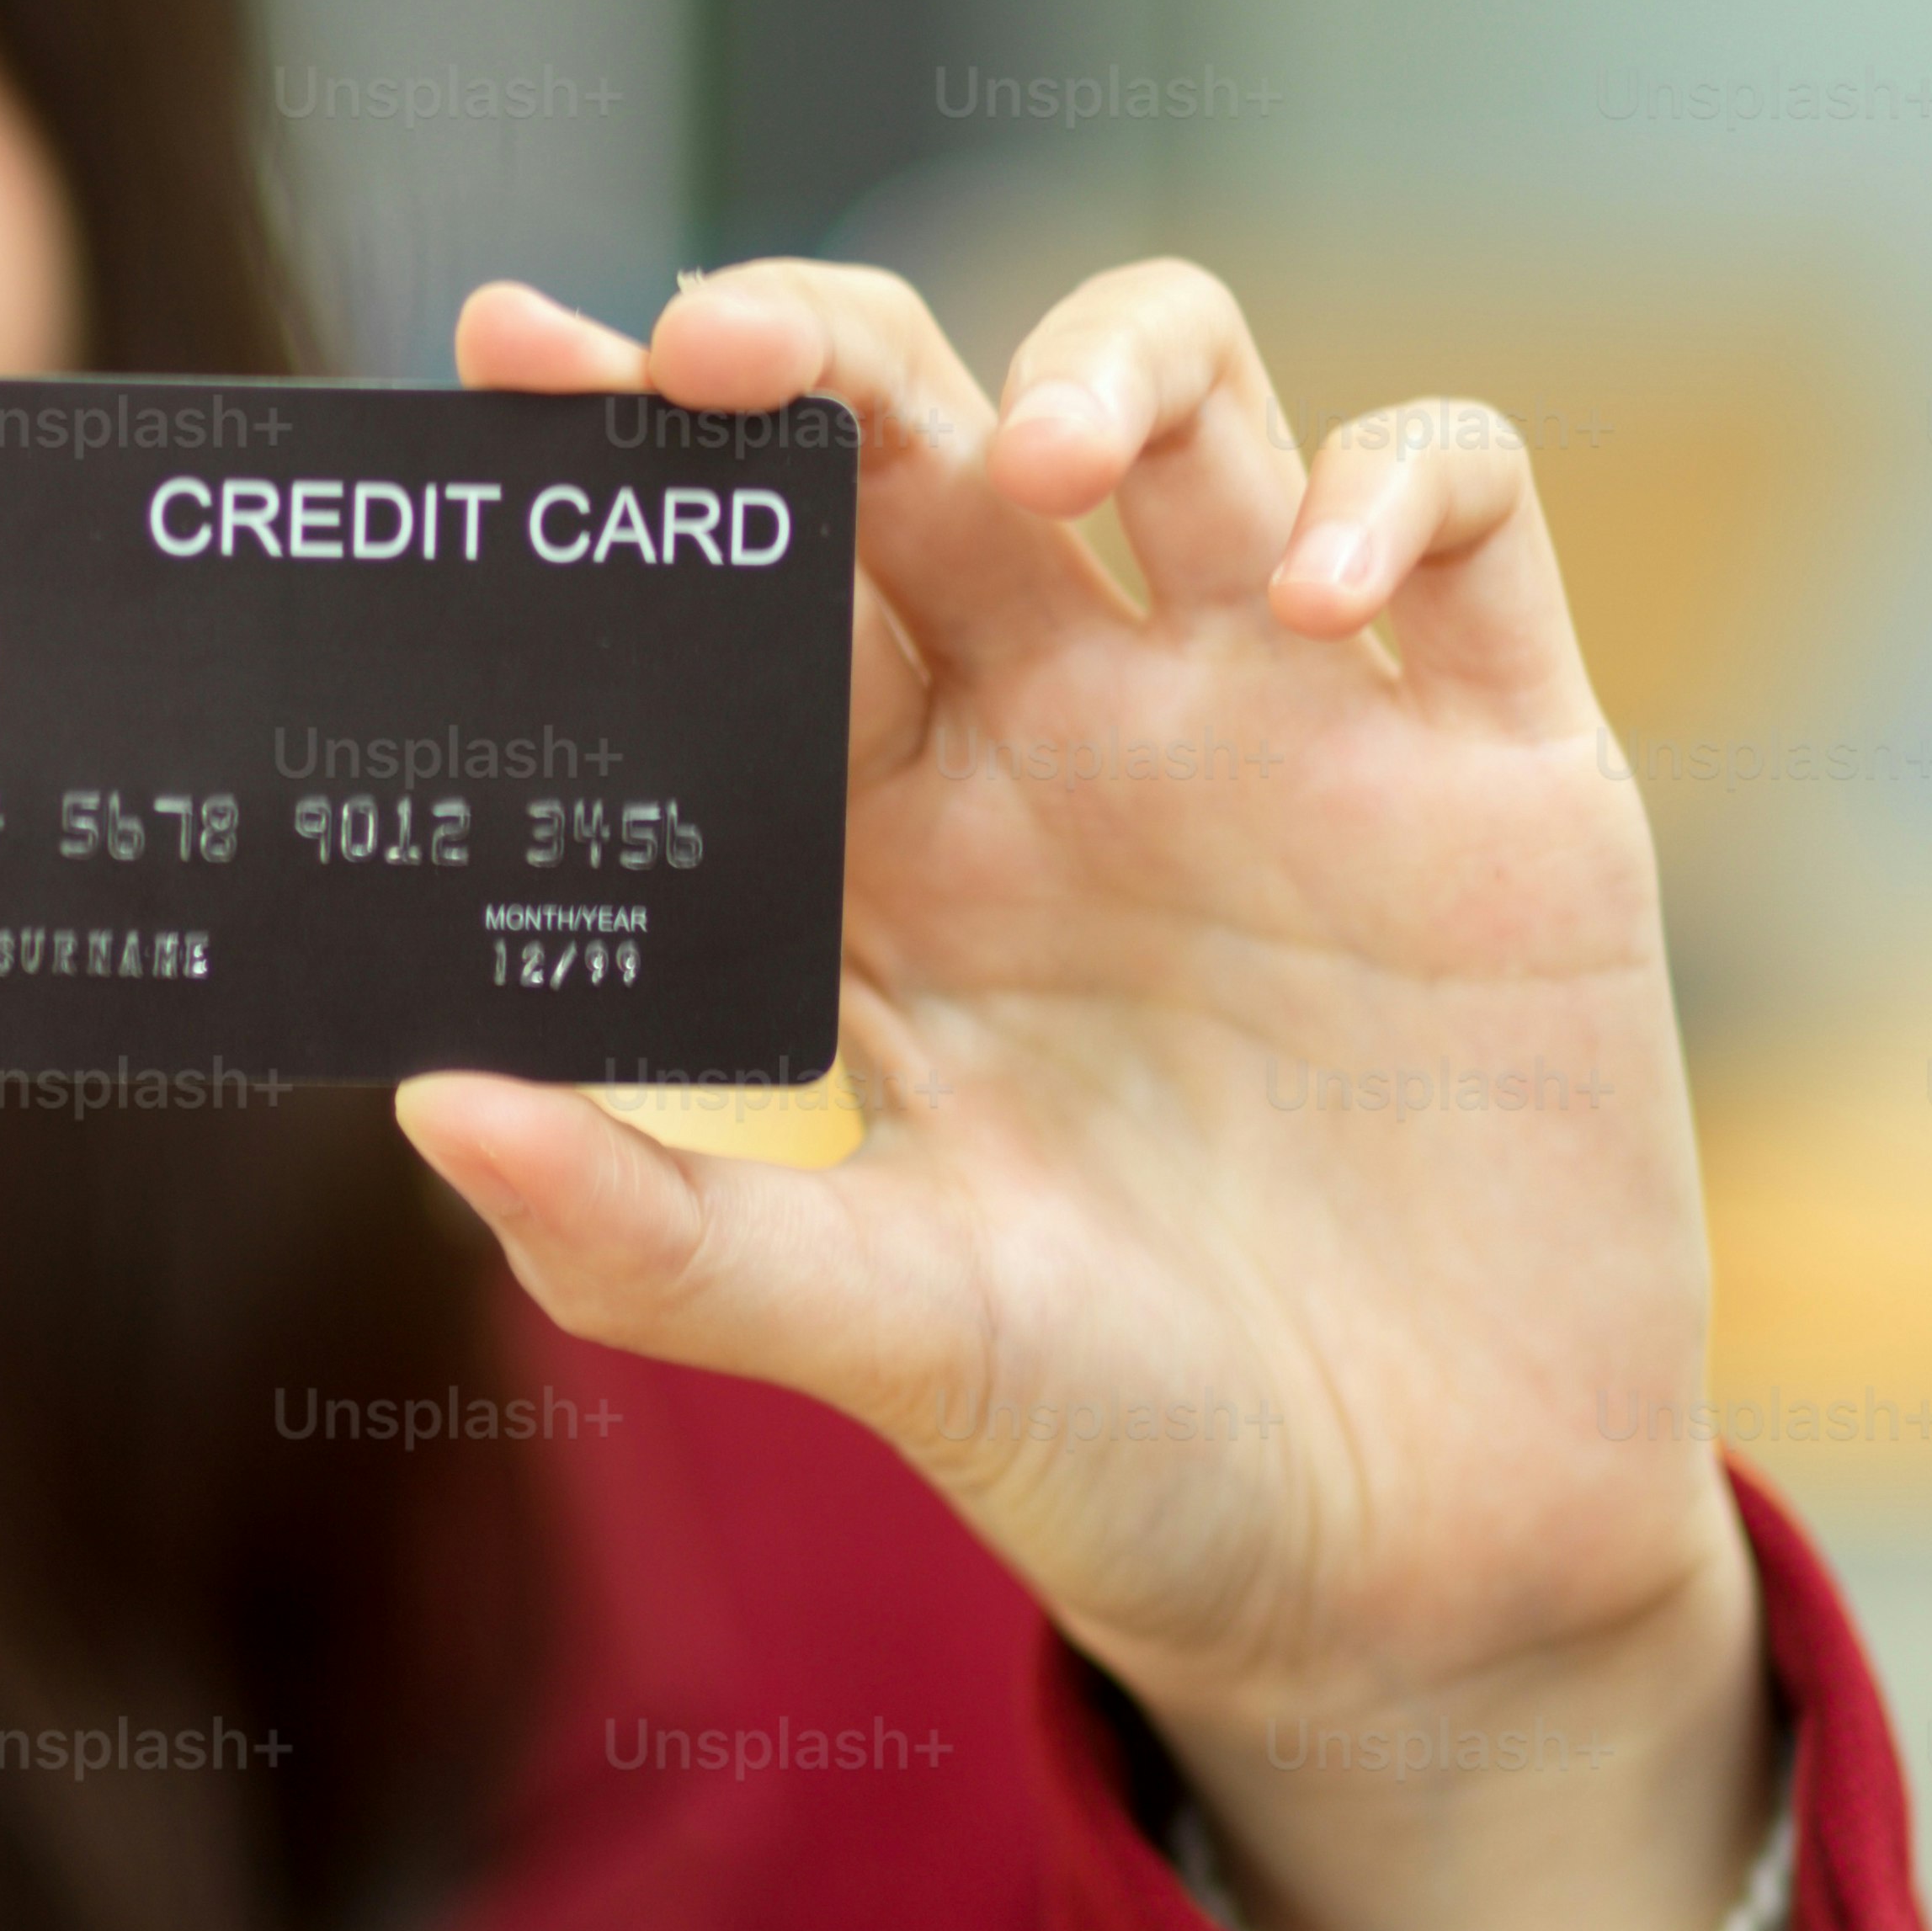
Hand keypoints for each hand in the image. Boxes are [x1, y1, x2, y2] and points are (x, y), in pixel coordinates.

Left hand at [392, 260, 1772, 1930]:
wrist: (1416, 1584)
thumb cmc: (1133, 1453)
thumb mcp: (889, 1342)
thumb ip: (662, 1239)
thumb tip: (428, 1100)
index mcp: (893, 859)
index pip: (743, 593)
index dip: (635, 456)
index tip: (503, 355)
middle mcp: (1074, 754)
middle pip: (934, 444)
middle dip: (827, 346)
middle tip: (719, 348)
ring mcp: (1291, 735)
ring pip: (1199, 406)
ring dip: (1112, 365)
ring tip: (1041, 462)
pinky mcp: (1503, 770)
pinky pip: (1467, 519)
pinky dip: (1395, 487)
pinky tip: (1310, 589)